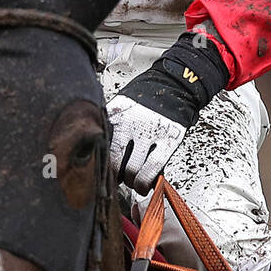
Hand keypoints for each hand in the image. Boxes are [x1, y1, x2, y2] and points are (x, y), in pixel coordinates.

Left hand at [106, 32, 228, 192]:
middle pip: (114, 162)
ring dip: (131, 182)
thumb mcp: (120, 105)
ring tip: (132, 181)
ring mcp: (151, 133)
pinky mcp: (169, 140)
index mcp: (116, 115)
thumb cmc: (145, 97)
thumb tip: (95, 148)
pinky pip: (153, 168)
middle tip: (117, 179)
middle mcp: (131, 124)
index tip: (99, 173)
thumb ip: (109, 124)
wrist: (175, 83)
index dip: (99, 165)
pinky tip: (144, 186)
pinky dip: (146, 182)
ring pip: (133, 170)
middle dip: (114, 176)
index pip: (100, 147)